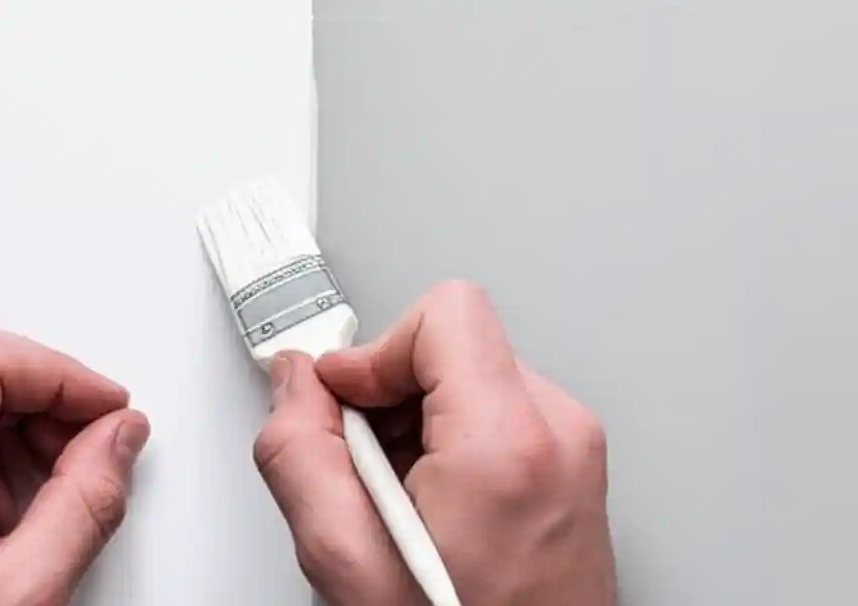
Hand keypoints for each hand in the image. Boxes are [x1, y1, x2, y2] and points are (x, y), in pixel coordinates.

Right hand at [254, 282, 615, 605]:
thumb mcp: (344, 559)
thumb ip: (298, 451)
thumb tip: (296, 381)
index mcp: (508, 443)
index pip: (446, 312)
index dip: (376, 349)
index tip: (345, 398)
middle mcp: (557, 434)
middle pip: (453, 345)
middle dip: (389, 396)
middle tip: (364, 468)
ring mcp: (573, 452)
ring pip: (469, 380)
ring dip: (415, 425)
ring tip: (400, 502)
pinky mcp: (572, 469)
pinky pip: (496, 417)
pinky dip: (448, 446)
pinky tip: (431, 510)